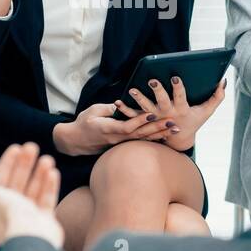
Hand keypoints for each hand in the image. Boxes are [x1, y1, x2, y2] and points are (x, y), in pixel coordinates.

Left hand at [0, 142, 63, 247]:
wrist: (29, 235)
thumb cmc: (5, 218)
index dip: (6, 163)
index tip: (15, 150)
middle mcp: (8, 212)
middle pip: (17, 182)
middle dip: (24, 164)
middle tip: (31, 149)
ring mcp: (27, 217)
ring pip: (32, 190)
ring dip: (38, 173)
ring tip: (45, 160)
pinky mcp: (43, 221)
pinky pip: (46, 200)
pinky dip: (49, 186)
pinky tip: (51, 174)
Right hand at [51, 103, 172, 156]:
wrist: (75, 141)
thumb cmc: (83, 123)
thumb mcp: (92, 111)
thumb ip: (108, 108)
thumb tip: (121, 105)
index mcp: (108, 129)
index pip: (127, 126)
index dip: (141, 121)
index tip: (153, 114)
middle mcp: (116, 139)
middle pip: (140, 134)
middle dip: (158, 128)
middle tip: (173, 123)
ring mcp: (120, 144)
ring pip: (143, 139)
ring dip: (160, 134)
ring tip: (175, 130)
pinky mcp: (123, 145)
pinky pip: (140, 142)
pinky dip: (153, 139)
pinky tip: (165, 137)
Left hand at [114, 77, 226, 151]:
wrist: (178, 141)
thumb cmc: (193, 121)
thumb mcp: (207, 111)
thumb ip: (217, 96)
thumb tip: (223, 80)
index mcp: (181, 109)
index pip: (181, 97)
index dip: (179, 87)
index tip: (176, 77)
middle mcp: (167, 114)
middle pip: (162, 101)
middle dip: (157, 90)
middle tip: (152, 80)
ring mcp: (155, 118)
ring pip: (145, 108)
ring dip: (139, 99)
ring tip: (132, 89)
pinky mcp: (144, 122)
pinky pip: (133, 116)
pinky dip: (124, 109)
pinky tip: (117, 101)